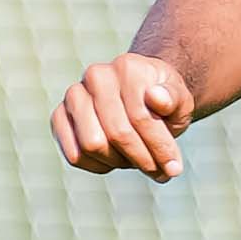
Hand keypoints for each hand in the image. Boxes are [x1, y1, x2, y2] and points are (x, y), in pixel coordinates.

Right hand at [53, 53, 193, 178]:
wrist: (140, 97)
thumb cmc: (164, 103)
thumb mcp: (180, 101)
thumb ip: (173, 98)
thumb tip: (155, 97)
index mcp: (127, 67)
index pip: (140, 117)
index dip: (159, 147)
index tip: (174, 168)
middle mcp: (96, 76)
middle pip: (117, 133)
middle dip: (142, 159)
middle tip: (159, 172)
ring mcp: (74, 96)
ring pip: (92, 145)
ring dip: (120, 162)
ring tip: (137, 160)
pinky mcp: (60, 117)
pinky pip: (75, 155)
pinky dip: (98, 166)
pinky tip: (116, 160)